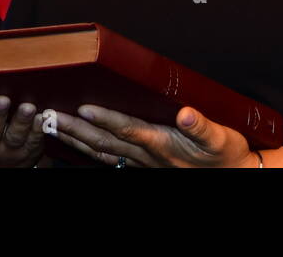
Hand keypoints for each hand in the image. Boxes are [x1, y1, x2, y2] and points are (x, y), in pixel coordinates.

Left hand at [50, 104, 259, 167]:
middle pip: (105, 141)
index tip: (83, 108)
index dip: (105, 119)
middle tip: (49, 115)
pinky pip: (109, 157)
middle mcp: (147, 156)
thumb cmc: (226, 154)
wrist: (232, 175)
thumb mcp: (220, 138)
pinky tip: (75, 142)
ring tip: (52, 125)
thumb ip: (200, 126)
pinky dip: (88, 149)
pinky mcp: (144, 164)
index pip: (128, 129)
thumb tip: (185, 114)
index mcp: (162, 144)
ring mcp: (143, 163)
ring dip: (75, 139)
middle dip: (75, 129)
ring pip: (101, 151)